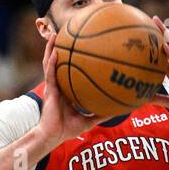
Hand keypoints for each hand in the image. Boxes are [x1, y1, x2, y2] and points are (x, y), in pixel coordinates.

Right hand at [37, 33, 110, 150]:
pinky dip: (52, 63)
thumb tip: (120, 111)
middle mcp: (58, 85)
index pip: (68, 70)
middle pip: (58, 62)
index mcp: (66, 90)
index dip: (71, 59)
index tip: (79, 46)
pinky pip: (50, 74)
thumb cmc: (68, 129)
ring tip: (55, 35)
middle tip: (66, 33)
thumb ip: (102, 113)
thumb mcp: (90, 120)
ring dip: (51, 48)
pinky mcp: (49, 91)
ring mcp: (52, 87)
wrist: (53, 136)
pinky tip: (55, 52)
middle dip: (59, 48)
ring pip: (49, 63)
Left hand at [151, 17, 168, 113]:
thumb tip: (143, 100)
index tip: (140, 40)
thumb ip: (159, 99)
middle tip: (146, 21)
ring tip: (155, 22)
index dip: (151, 49)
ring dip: (164, 34)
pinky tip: (164, 46)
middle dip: (157, 34)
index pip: (160, 57)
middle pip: (165, 45)